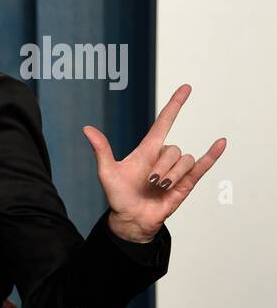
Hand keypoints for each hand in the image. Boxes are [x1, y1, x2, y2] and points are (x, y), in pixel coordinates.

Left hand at [82, 84, 225, 242]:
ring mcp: (176, 170)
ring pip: (185, 161)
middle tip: (148, 182)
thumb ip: (101, 150)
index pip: (164, 122)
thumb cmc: (118, 195)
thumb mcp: (107, 171)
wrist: (131, 219)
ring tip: (159, 187)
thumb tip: (87, 128)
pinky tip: (220, 143)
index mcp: (147, 150)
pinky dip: (212, 155)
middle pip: (173, 150)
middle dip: (162, 167)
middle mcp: (163, 157)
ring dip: (172, 175)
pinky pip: (202, 165)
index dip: (175, 105)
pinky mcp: (186, 183)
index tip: (186, 88)